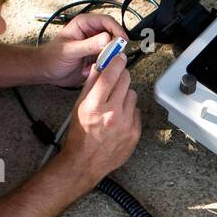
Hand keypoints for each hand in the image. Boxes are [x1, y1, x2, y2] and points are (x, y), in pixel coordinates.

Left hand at [39, 12, 126, 86]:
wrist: (47, 71)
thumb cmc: (52, 57)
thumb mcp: (70, 51)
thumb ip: (88, 45)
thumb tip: (107, 39)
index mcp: (84, 24)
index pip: (107, 21)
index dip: (117, 30)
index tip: (122, 41)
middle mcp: (91, 33)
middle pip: (113, 34)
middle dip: (116, 45)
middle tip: (114, 55)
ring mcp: (95, 45)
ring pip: (112, 47)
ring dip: (110, 56)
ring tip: (101, 64)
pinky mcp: (96, 56)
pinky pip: (108, 59)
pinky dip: (106, 64)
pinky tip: (94, 69)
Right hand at [55, 54, 139, 184]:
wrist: (85, 162)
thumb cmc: (80, 134)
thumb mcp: (79, 106)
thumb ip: (91, 83)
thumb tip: (100, 63)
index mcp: (95, 106)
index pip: (111, 74)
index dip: (116, 60)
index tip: (119, 54)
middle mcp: (112, 114)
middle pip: (126, 80)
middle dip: (120, 77)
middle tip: (114, 81)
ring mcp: (126, 124)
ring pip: (132, 94)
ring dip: (125, 95)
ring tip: (113, 106)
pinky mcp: (135, 133)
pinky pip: (136, 111)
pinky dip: (129, 111)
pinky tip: (118, 119)